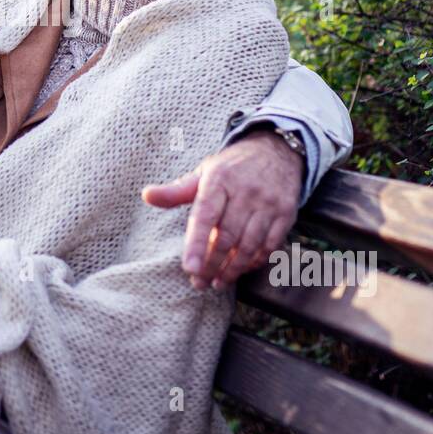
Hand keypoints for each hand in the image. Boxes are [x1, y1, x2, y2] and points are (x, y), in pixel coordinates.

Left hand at [142, 129, 303, 290]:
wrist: (276, 151)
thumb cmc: (231, 168)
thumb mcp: (204, 173)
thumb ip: (176, 191)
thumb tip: (146, 195)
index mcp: (219, 180)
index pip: (205, 215)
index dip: (197, 243)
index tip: (189, 268)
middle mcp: (246, 191)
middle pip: (227, 236)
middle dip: (212, 264)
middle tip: (199, 282)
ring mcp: (268, 203)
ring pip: (249, 245)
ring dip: (232, 269)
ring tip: (218, 282)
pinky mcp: (286, 213)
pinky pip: (270, 246)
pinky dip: (254, 262)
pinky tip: (241, 270)